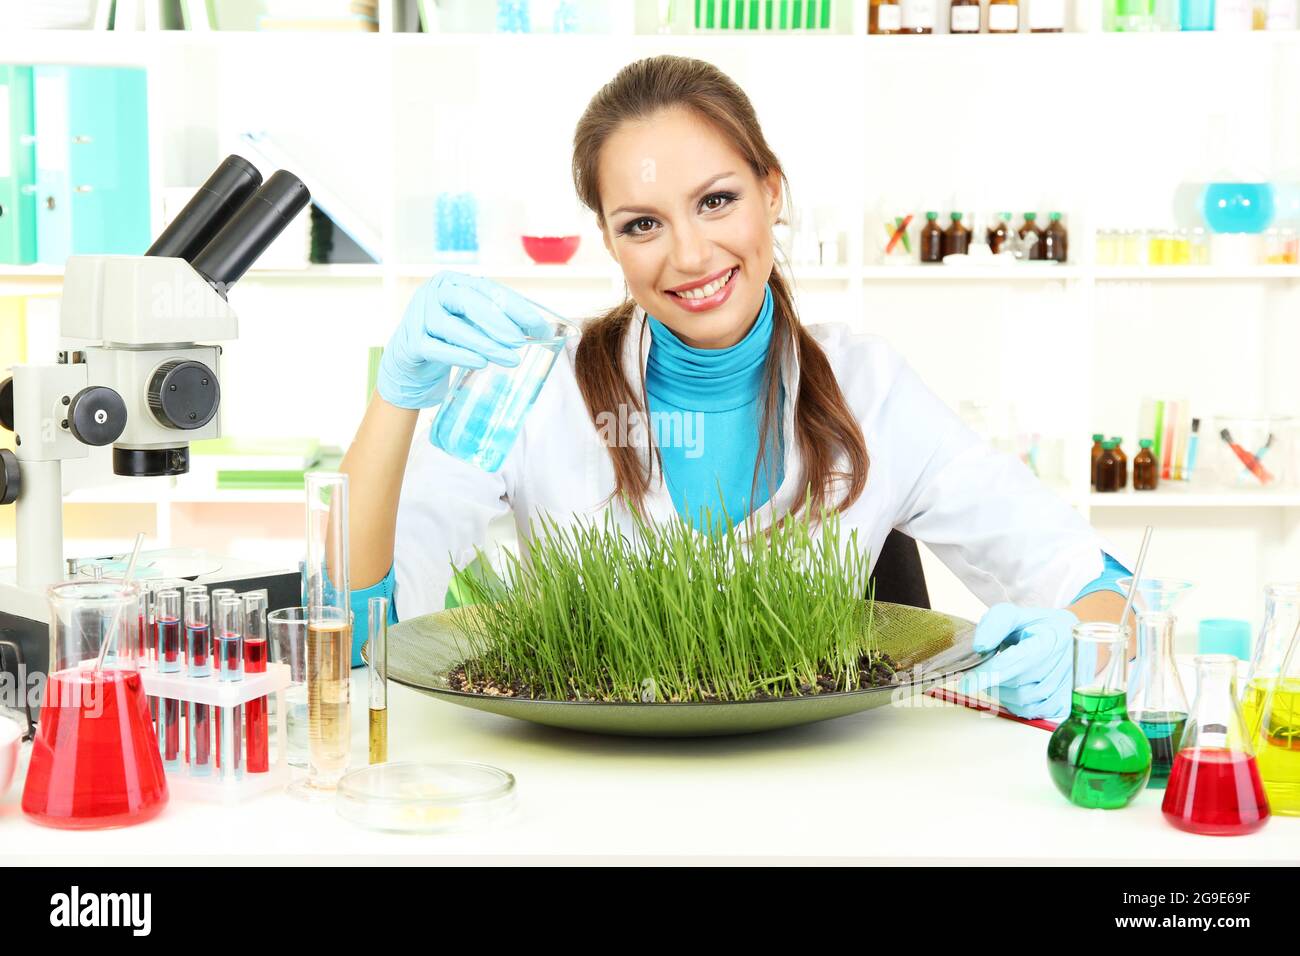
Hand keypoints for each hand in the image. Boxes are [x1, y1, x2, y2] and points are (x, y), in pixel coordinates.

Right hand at [376, 271, 553, 409]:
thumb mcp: (473, 322)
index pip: (488, 290)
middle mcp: (434, 293)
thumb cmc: (448, 337)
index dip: (516, 307)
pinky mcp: (411, 343)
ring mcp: (419, 316)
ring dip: (486, 343)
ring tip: (511, 359)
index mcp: (453, 281)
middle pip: (469, 301)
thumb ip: (499, 320)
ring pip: (454, 327)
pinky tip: (481, 362)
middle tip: (521, 341)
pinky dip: (461, 355)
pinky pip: (438, 349)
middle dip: (500, 322)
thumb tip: (539, 329)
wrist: (410, 362)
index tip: (539, 326)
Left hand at [958, 603, 1088, 721]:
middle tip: (985, 669)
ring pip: (1021, 700)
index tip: (966, 683)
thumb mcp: (1015, 615)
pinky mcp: (1064, 703)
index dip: (987, 674)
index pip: (1015, 662)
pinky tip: (1014, 687)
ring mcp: (1066, 687)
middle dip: (992, 679)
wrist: (1067, 637)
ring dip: (1002, 690)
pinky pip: (1030, 711)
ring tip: (1002, 674)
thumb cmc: (1037, 626)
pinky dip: (1014, 702)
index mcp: (1050, 639)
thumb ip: (995, 624)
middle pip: (1016, 683)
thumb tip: (979, 646)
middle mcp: (1063, 665)